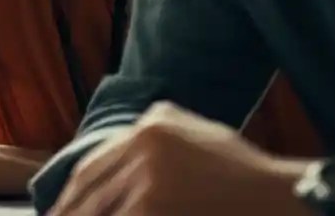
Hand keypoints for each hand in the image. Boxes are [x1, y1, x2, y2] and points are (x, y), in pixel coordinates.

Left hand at [50, 101, 310, 215]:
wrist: (278, 197)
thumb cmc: (240, 171)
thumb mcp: (194, 130)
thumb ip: (151, 129)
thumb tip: (108, 149)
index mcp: (148, 126)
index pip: (92, 166)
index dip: (71, 194)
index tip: (56, 211)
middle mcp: (142, 146)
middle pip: (89, 190)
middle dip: (68, 212)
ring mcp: (148, 178)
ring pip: (100, 209)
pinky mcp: (154, 206)